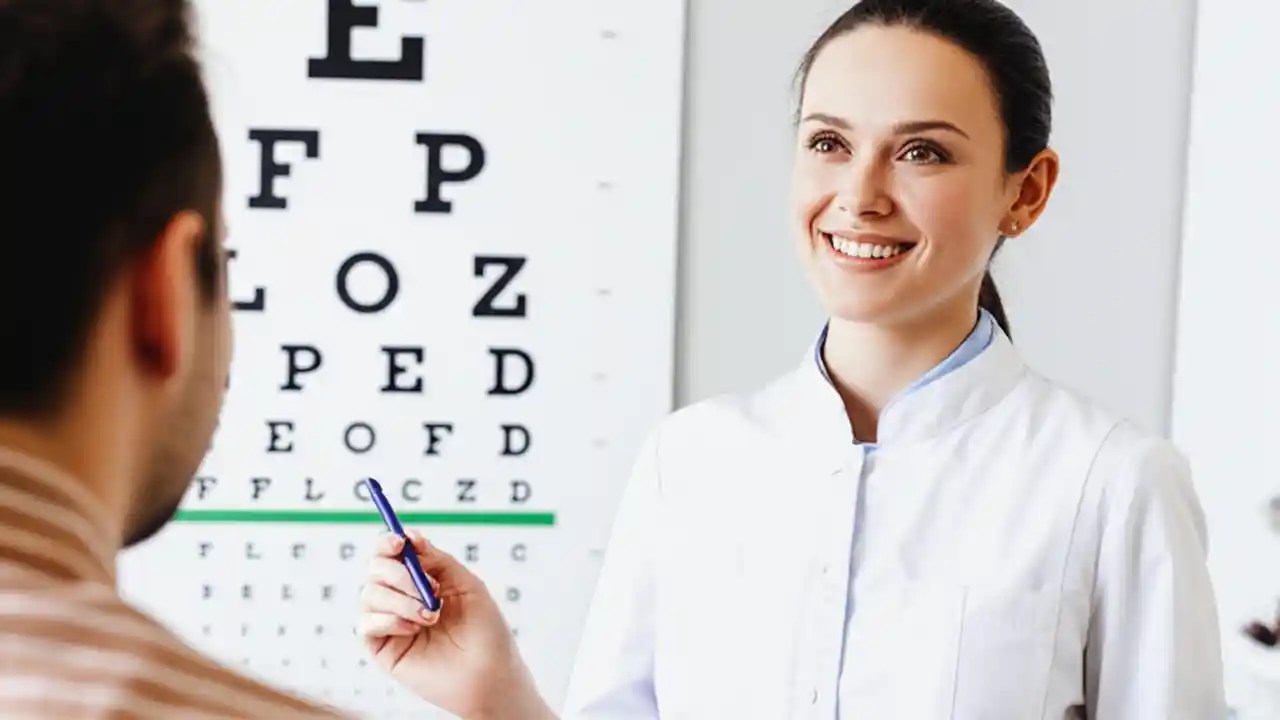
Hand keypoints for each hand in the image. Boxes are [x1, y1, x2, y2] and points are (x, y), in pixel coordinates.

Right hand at [358, 531, 555, 719]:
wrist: (488, 673)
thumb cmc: (484, 631)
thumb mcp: (466, 583)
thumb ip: (437, 559)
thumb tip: (410, 538)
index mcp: (420, 579)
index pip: (390, 553)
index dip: (389, 542)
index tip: (401, 542)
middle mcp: (400, 597)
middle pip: (375, 568)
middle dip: (399, 573)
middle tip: (430, 590)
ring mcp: (389, 621)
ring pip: (370, 594)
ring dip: (402, 600)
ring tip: (431, 616)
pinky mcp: (382, 647)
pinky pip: (366, 623)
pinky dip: (389, 620)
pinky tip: (414, 629)